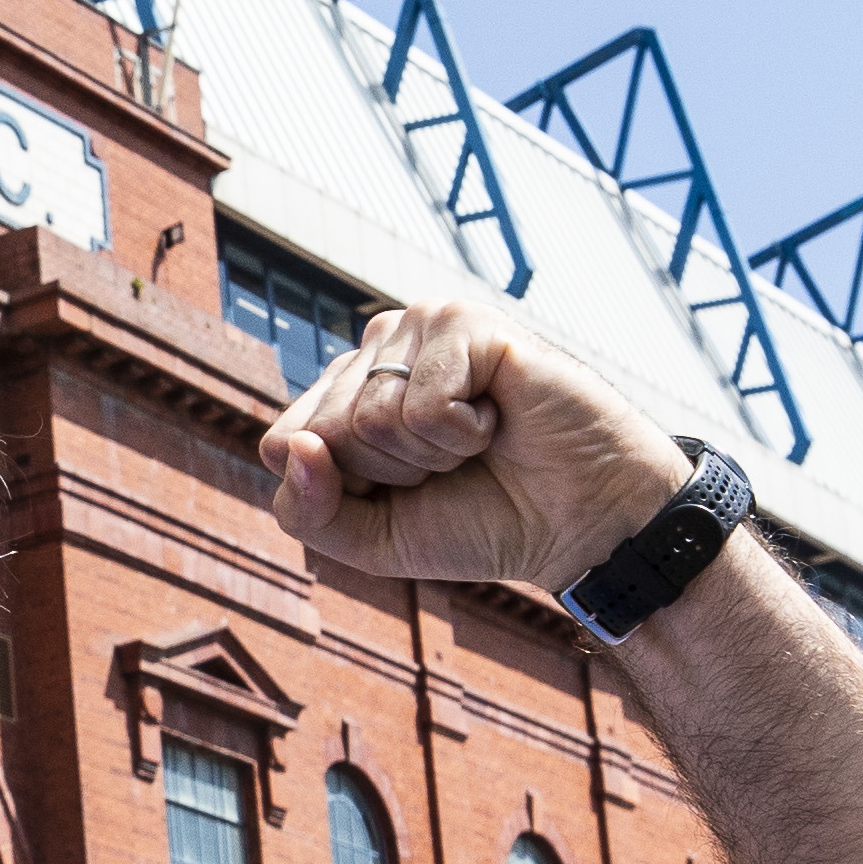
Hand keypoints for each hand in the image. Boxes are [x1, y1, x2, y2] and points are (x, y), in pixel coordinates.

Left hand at [261, 298, 683, 593]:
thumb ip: (308, 511)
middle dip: (390, 475)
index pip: (282, 443)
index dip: (342, 491)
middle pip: (322, 434)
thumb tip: (295, 446)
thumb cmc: (482, 520)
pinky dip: (464, 434)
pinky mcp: (464, 322)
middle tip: (452, 466)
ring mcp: (417, 327)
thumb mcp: (374, 541)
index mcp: (342, 394)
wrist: (580, 522)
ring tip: (478, 440)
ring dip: (431, 455)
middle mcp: (373, 351)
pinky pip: (421, 405)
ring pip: (367, 419)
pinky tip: (499, 417)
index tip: (405, 490)